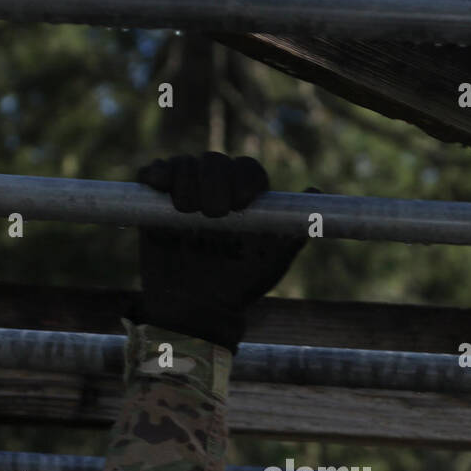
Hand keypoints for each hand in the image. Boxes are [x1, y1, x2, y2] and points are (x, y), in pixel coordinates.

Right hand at [134, 152, 316, 351]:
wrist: (195, 309)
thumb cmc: (238, 286)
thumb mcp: (272, 262)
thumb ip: (295, 230)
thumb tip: (317, 190)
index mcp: (245, 198)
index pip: (247, 170)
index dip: (243, 180)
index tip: (241, 203)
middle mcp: (215, 189)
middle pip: (214, 161)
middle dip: (214, 182)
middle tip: (212, 215)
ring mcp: (184, 192)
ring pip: (185, 164)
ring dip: (187, 181)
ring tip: (187, 211)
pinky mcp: (154, 201)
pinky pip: (154, 172)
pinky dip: (155, 172)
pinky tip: (158, 183)